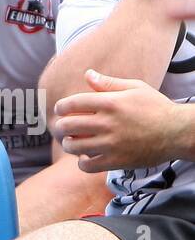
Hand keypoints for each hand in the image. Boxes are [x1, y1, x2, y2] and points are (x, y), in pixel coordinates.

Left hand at [52, 69, 186, 171]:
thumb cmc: (156, 107)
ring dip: (69, 144)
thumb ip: (108, 83)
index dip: (61, 107)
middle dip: (61, 126)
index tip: (61, 110)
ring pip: (73, 146)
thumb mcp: (136, 88)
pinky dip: (82, 162)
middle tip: (64, 127)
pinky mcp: (116, 161)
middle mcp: (108, 123)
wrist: (178, 132)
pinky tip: (87, 156)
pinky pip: (87, 165)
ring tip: (74, 141)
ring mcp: (111, 144)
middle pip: (67, 126)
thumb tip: (87, 74)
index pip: (72, 103)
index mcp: (111, 103)